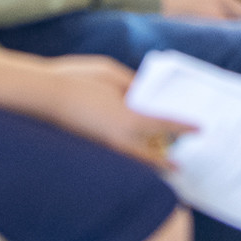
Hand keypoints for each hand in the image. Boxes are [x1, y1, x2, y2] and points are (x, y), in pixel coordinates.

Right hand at [39, 57, 189, 169]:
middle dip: (165, 162)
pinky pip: (115, 159)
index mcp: (130, 117)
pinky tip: (129, 157)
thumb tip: (141, 97)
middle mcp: (120, 138)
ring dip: (145, 165)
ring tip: (156, 168)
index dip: (183, 126)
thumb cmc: (77, 77)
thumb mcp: (111, 73)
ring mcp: (103, 147)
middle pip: (151, 156)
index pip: (165, 124)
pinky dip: (126, 161)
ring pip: (132, 163)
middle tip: (178, 166)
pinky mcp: (89, 148)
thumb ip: (131, 86)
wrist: (41, 95)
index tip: (198, 129)